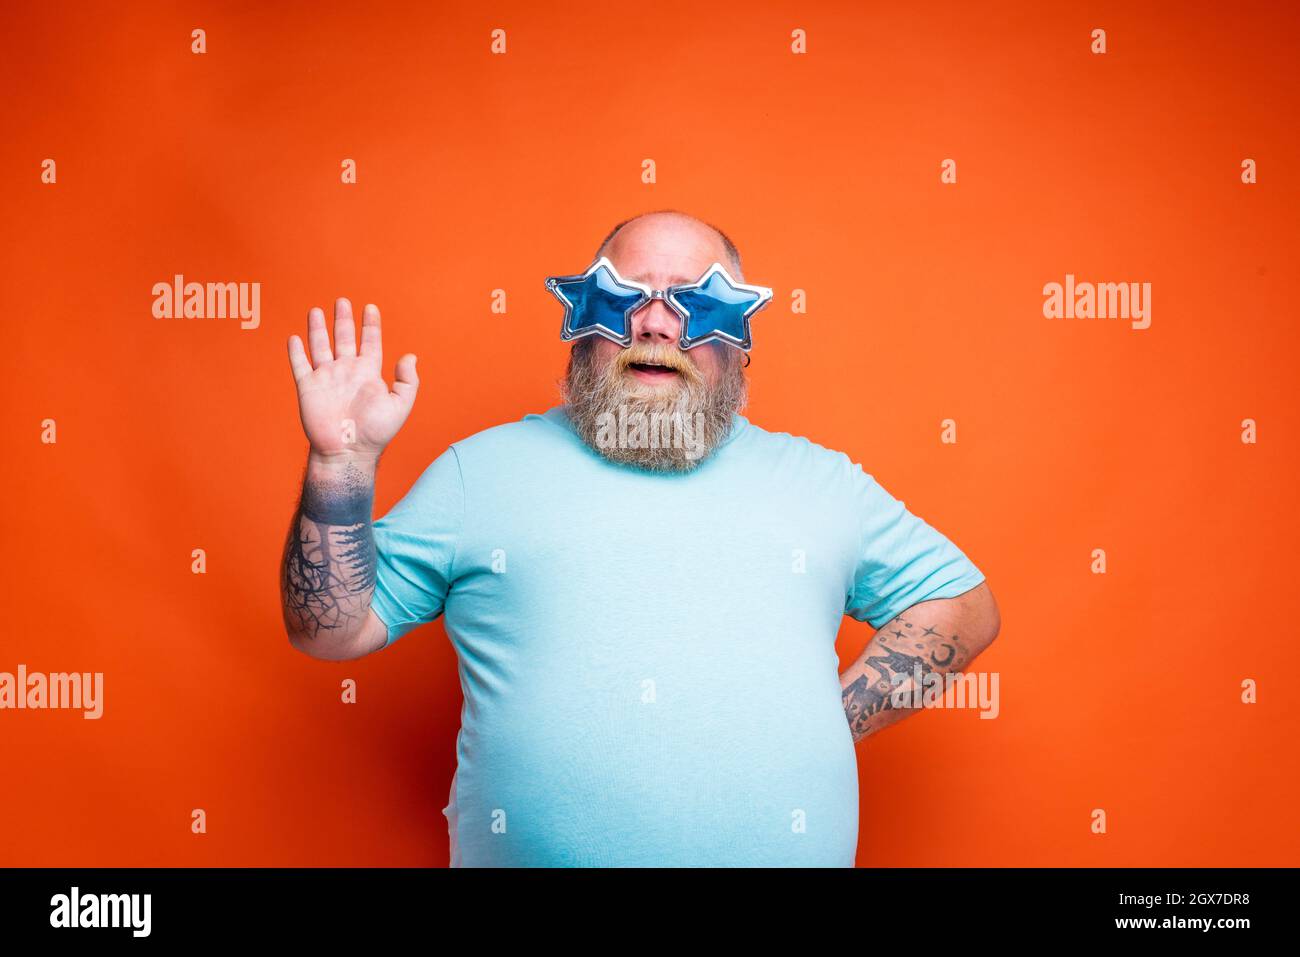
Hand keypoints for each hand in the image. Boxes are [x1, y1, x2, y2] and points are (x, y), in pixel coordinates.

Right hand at [287, 299, 417, 460]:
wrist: (348, 451)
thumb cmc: (376, 433)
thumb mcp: (400, 405)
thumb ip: (408, 381)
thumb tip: (410, 356)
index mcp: (368, 373)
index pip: (371, 342)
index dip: (371, 325)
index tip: (371, 307)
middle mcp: (346, 372)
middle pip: (344, 338)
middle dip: (343, 319)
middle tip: (342, 301)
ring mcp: (326, 378)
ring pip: (320, 346)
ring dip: (318, 329)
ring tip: (316, 310)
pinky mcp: (308, 387)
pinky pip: (300, 365)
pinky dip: (296, 351)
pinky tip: (295, 338)